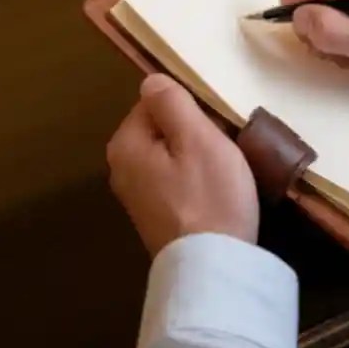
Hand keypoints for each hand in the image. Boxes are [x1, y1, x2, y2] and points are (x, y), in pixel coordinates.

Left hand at [106, 74, 259, 255]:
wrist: (212, 267)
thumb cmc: (209, 196)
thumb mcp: (197, 138)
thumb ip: (173, 102)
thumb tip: (152, 80)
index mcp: (125, 143)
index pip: (155, 101)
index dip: (190, 106)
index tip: (217, 124)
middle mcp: (121, 168)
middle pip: (162, 130)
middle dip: (195, 132)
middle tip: (227, 146)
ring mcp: (137, 197)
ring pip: (171, 157)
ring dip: (198, 158)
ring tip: (227, 169)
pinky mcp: (156, 218)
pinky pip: (176, 183)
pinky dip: (196, 182)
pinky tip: (217, 193)